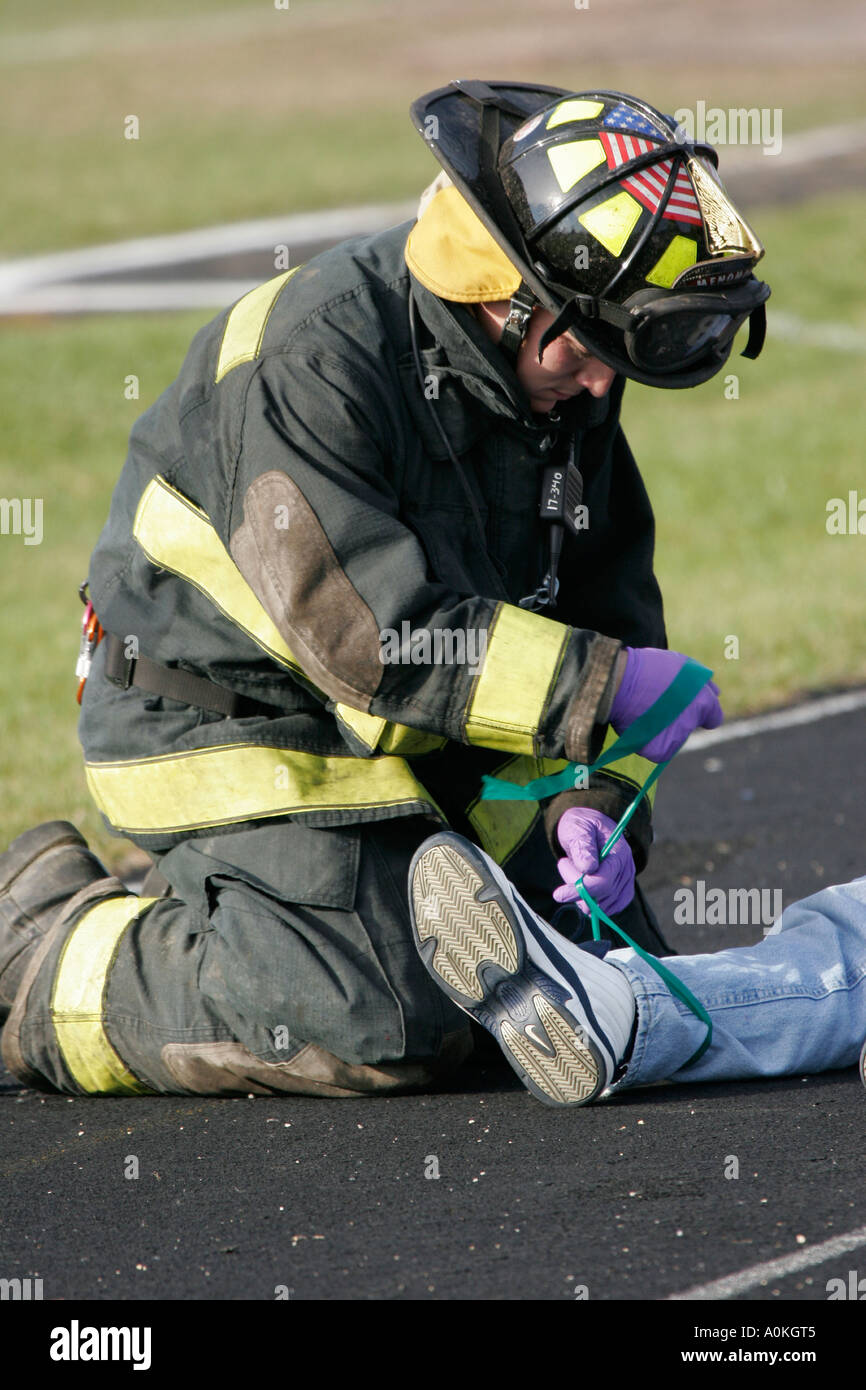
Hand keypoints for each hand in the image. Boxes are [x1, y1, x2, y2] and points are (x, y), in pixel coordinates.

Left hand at [553, 807, 634, 915]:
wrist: (588, 827)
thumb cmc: (581, 825)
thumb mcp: (577, 828)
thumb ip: (583, 846)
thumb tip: (588, 868)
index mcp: (619, 853)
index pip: (603, 881)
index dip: (581, 890)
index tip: (558, 894)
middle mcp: (626, 869)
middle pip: (601, 895)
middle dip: (576, 886)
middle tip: (564, 863)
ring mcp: (626, 882)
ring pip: (602, 905)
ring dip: (581, 894)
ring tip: (574, 868)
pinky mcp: (621, 891)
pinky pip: (608, 908)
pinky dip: (591, 903)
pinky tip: (581, 885)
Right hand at [609, 647, 722, 761]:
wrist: (619, 681)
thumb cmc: (646, 667)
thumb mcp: (681, 665)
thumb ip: (699, 682)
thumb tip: (714, 692)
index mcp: (704, 701)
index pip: (714, 716)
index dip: (701, 714)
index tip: (690, 711)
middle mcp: (694, 720)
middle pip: (690, 726)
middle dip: (680, 719)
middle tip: (660, 709)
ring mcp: (678, 737)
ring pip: (673, 738)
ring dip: (664, 730)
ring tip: (644, 714)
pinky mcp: (661, 750)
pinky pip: (658, 750)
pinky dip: (649, 742)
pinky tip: (638, 726)